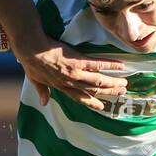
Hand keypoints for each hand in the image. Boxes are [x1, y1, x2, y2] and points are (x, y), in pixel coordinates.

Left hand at [13, 36, 127, 111]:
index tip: (102, 107)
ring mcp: (75, 72)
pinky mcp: (78, 60)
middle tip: (121, 93)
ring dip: (113, 83)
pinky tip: (121, 66)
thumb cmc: (31, 62)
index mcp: (61, 87)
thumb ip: (42, 91)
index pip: (79, 98)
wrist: (31, 48)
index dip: (91, 103)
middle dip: (108, 92)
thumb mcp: (35, 80)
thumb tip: (44, 103)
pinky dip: (110, 65)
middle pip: (93, 90)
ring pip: (98, 81)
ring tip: (124, 84)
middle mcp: (70, 82)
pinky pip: (98, 64)